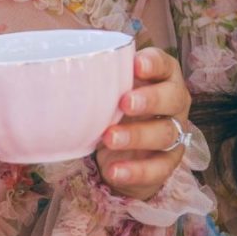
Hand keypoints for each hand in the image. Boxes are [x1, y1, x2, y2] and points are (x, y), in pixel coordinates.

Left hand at [94, 47, 194, 202]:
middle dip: (150, 99)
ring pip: (165, 133)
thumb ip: (99, 78)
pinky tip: (114, 171)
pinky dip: (136, 171)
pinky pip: (158, 168)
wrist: (121, 150)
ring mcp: (174, 134)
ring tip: (109, 138)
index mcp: (162, 77)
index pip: (165, 65)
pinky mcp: (167, 163)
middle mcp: (174, 103)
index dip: (154, 63)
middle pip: (173, 98)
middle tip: (124, 103)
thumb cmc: (114, 107)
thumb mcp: (108, 90)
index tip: (136, 65)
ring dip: (137, 136)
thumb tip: (62, 68)